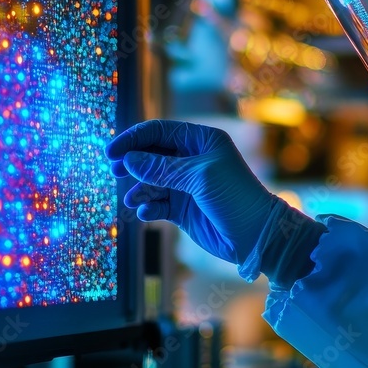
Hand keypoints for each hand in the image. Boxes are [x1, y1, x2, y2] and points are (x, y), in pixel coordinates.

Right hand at [105, 120, 275, 264]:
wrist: (255, 235)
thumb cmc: (234, 197)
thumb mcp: (198, 177)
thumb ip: (162, 168)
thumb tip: (129, 160)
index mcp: (201, 141)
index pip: (159, 131)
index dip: (133, 139)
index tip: (111, 152)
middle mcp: (191, 159)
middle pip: (151, 154)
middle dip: (132, 163)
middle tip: (115, 172)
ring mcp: (186, 185)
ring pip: (150, 181)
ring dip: (139, 189)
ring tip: (134, 200)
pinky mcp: (182, 208)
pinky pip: (156, 203)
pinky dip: (148, 206)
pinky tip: (146, 213)